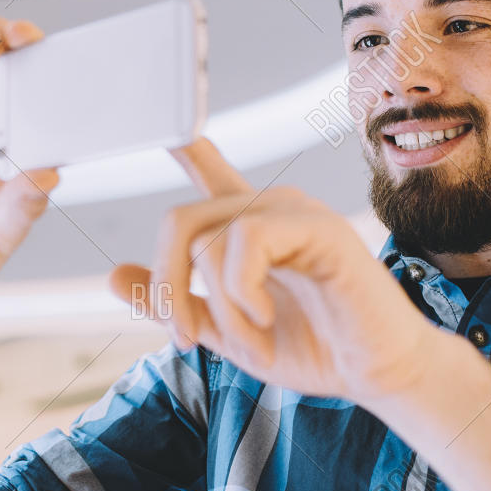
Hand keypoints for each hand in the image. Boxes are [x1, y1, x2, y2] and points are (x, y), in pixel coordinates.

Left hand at [108, 139, 442, 405]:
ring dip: (220, 309)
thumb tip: (113, 274)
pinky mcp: (319, 228)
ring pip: (207, 240)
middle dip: (167, 288)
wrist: (377, 373)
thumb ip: (178, 303)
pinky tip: (266, 318)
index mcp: (246, 227)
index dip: (176, 140)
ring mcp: (294, 212)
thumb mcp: (227, 332)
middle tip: (186, 340)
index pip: (205, 167)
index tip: (153, 117)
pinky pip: (247, 240)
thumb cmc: (315, 347)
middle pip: (179, 221)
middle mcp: (267, 208)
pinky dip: (243, 292)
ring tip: (255, 347)